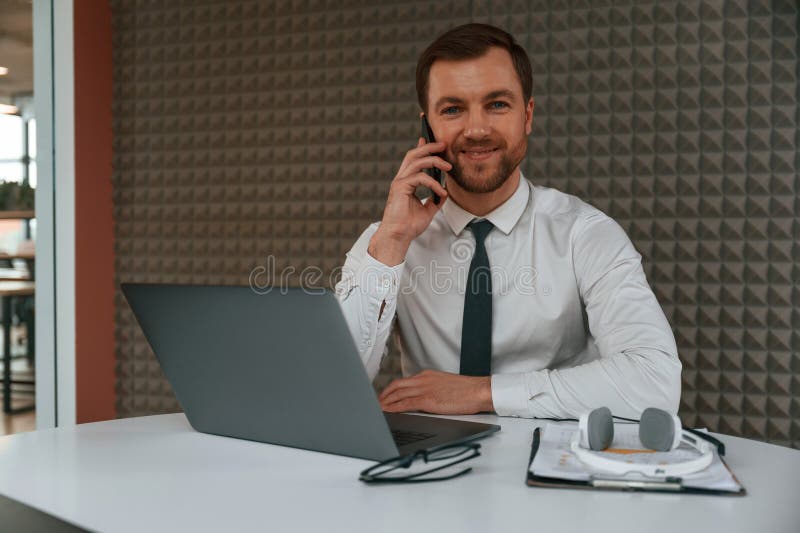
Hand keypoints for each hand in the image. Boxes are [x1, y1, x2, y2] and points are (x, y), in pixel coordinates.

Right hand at [368, 138, 450, 265]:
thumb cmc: (408, 226)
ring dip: (435, 161)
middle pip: (414, 154)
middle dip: (429, 147)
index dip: (423, 148)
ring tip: (448, 167)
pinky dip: (433, 183)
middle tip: (443, 145)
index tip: (434, 142)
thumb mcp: (428, 211)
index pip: (414, 160)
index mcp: (406, 182)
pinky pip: (420, 178)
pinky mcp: (400, 187)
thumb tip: (444, 193)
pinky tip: (440, 192)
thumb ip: (435, 200)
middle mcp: (401, 180)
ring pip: (417, 161)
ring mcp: (400, 182)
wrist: (398, 236)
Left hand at [378, 369, 493, 414]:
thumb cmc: (467, 391)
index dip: (391, 389)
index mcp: (427, 375)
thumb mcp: (444, 385)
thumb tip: (424, 399)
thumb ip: (432, 389)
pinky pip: (405, 403)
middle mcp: (423, 379)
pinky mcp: (428, 399)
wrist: (478, 390)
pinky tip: (388, 411)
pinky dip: (394, 407)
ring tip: (377, 409)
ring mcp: (424, 388)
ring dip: (385, 401)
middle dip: (383, 394)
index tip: (385, 396)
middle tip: (376, 402)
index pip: (403, 381)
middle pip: (396, 385)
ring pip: (398, 393)